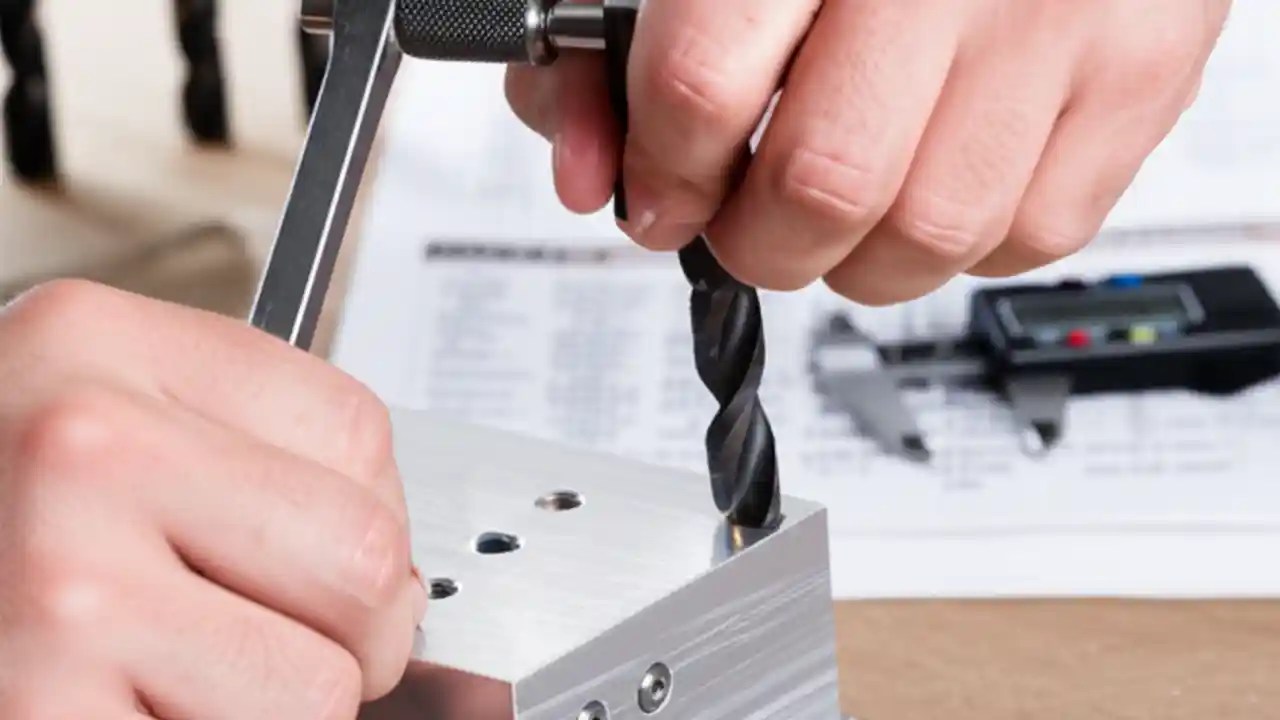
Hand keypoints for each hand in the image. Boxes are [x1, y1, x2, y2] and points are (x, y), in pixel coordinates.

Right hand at [0, 281, 424, 717]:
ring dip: (270, 703)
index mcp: (98, 343)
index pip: (357, 435)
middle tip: (254, 628)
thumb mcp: (96, 418)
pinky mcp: (39, 715)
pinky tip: (123, 705)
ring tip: (170, 673)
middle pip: (362, 563)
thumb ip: (246, 452)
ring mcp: (56, 594)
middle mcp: (76, 450)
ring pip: (320, 690)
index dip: (361, 515)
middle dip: (341, 627)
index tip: (301, 546)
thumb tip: (394, 573)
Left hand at [507, 0, 1230, 303]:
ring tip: (842, 202)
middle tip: (746, 218)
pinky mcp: (1141, 76)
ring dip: (855, 258)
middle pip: (822, 188)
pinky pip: (1029, 238)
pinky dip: (961, 241)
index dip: (662, 171)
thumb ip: (609, 53)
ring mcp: (1059, 22)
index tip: (659, 196)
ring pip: (929, 238)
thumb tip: (589, 173)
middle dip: (755, 241)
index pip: (703, 84)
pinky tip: (936, 173)